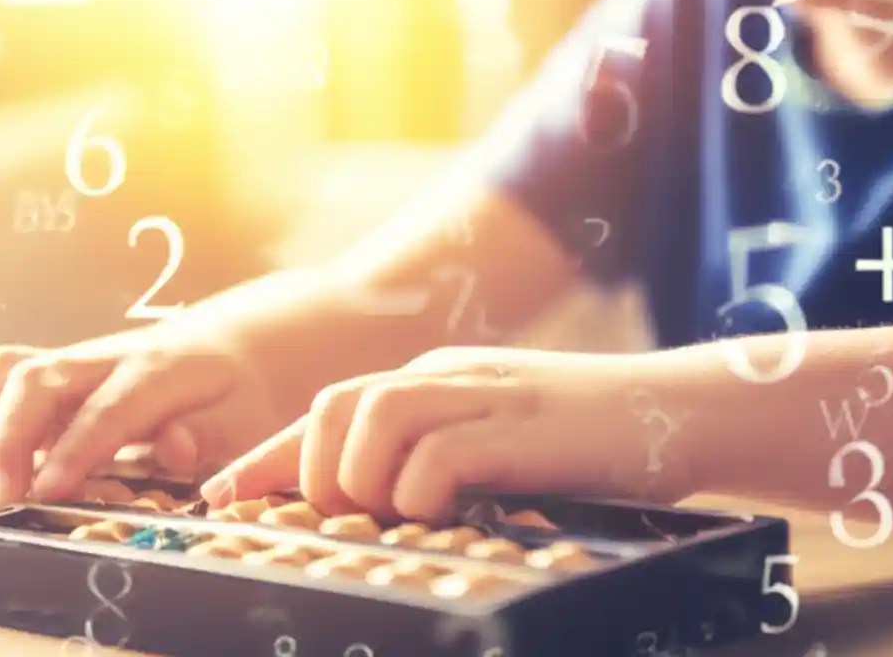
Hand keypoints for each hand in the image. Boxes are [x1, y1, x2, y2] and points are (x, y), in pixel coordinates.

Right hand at [0, 319, 288, 504]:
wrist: (233, 346)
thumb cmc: (239, 394)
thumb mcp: (246, 419)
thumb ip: (210, 434)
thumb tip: (174, 448)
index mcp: (159, 373)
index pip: (107, 409)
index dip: (73, 450)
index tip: (45, 493)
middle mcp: (104, 359)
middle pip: (34, 379)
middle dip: (6, 439)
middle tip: (5, 500)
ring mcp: (72, 362)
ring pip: (0, 369)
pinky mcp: (51, 375)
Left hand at [201, 347, 700, 521]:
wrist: (673, 410)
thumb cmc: (579, 442)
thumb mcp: (492, 443)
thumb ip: (432, 460)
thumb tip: (371, 508)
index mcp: (432, 379)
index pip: (327, 409)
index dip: (266, 457)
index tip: (219, 497)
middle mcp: (445, 376)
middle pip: (335, 404)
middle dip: (311, 470)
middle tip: (342, 516)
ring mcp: (482, 394)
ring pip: (374, 416)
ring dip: (365, 480)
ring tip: (395, 515)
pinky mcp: (519, 425)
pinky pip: (438, 454)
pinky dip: (423, 490)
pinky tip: (446, 510)